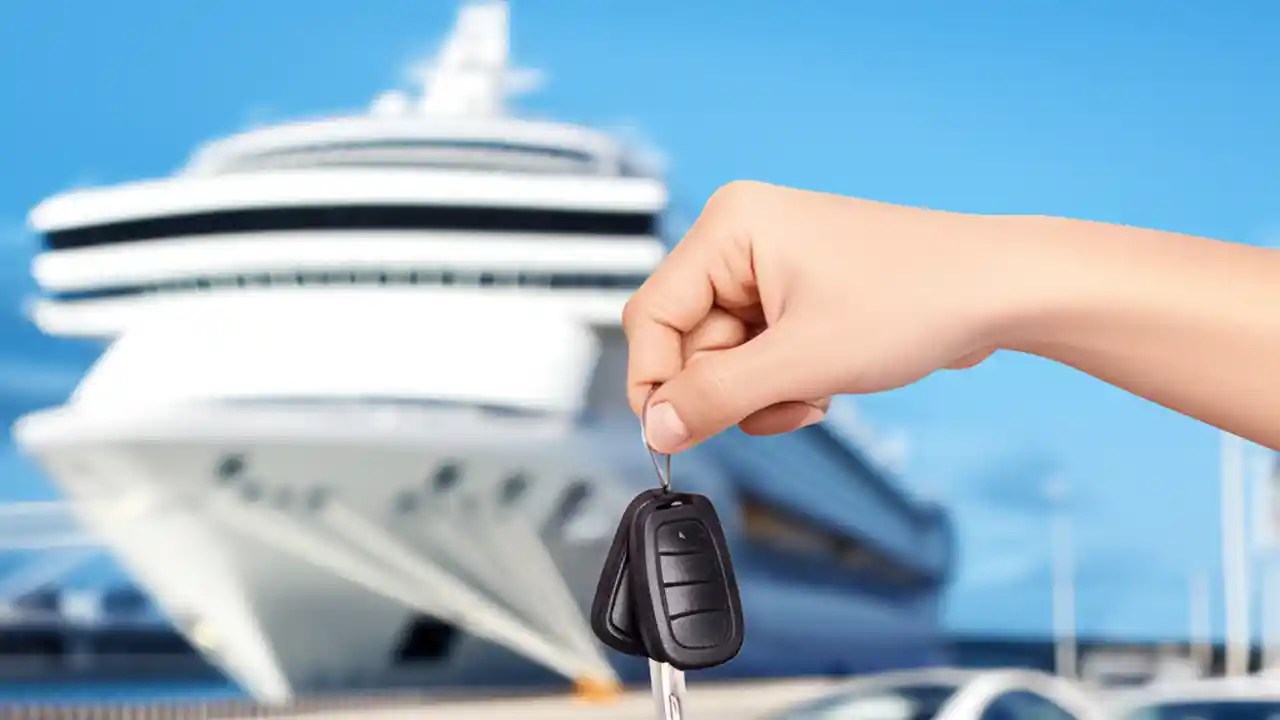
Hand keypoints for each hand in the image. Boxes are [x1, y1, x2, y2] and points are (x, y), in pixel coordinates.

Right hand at [623, 181, 1015, 453]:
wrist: (1000, 290)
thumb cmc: (918, 297)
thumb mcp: (803, 361)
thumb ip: (717, 396)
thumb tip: (657, 426)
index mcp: (730, 227)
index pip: (652, 315)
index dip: (656, 382)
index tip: (673, 435)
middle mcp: (742, 239)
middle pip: (687, 340)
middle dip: (729, 388)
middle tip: (780, 403)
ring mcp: (771, 267)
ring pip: (724, 356)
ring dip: (760, 392)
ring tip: (814, 391)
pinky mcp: (797, 294)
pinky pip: (758, 354)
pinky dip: (783, 382)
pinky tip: (825, 383)